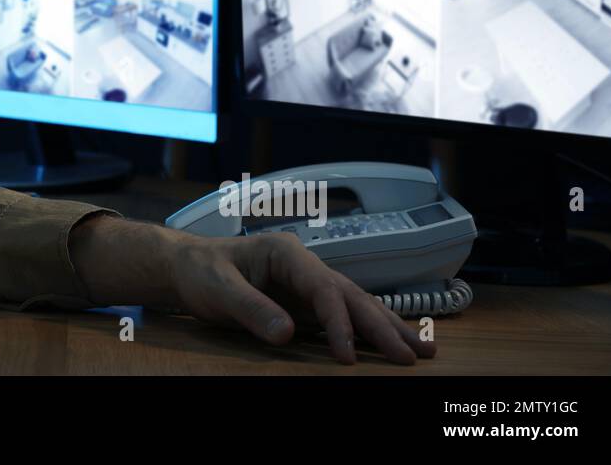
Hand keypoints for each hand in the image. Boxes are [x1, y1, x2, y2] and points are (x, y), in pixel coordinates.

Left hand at [69, 215, 434, 364]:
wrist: (187, 267)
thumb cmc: (200, 272)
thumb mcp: (217, 289)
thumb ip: (250, 308)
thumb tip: (287, 334)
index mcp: (285, 253)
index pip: (323, 288)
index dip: (339, 322)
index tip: (348, 356)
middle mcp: (304, 265)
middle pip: (351, 295)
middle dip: (382, 326)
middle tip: (412, 356)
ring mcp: (307, 283)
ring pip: (355, 304)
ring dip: (387, 327)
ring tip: (423, 349)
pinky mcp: (306, 302)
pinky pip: (344, 316)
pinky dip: (369, 330)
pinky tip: (392, 342)